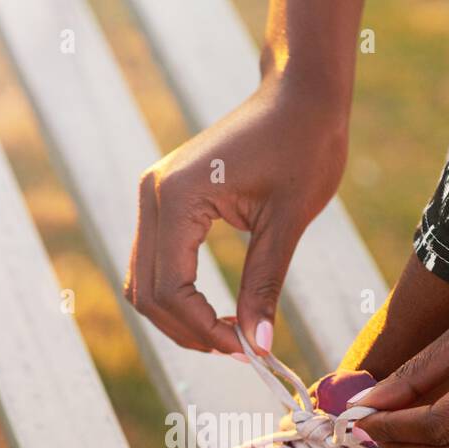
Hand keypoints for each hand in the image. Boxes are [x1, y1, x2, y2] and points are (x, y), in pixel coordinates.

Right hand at [125, 74, 348, 355]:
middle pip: (147, 293)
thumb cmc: (304, 147)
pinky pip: (156, 264)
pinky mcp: (164, 201)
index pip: (171, 289)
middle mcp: (153, 196)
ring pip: (144, 283)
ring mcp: (153, 197)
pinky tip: (217, 310)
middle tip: (239, 350)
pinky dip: (179, 295)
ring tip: (229, 336)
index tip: (245, 349)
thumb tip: (257, 345)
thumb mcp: (288, 222)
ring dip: (180, 319)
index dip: (204, 328)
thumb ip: (265, 284)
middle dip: (189, 331)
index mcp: (177, 197)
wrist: (299, 96)